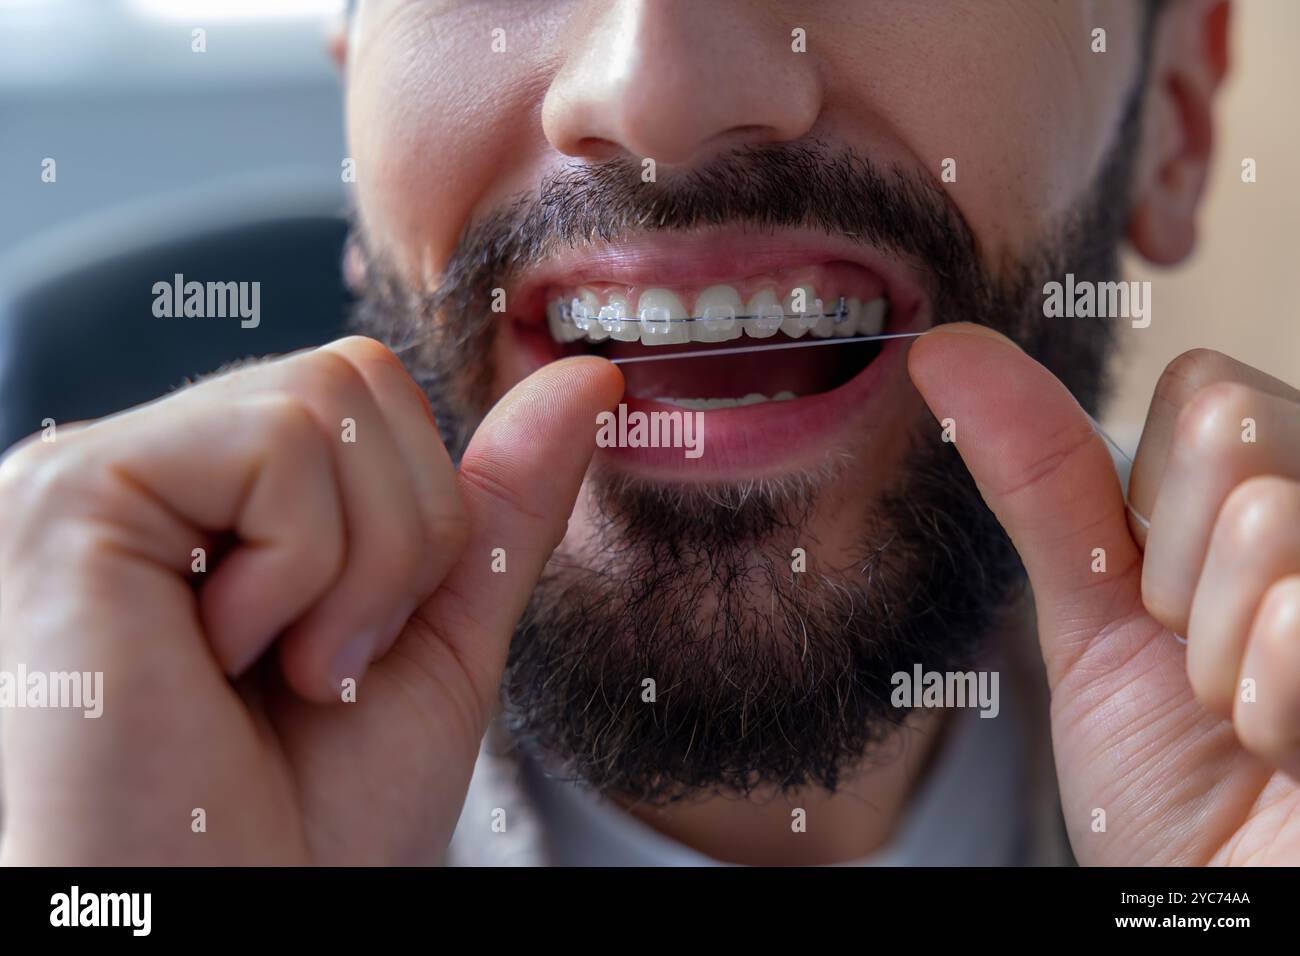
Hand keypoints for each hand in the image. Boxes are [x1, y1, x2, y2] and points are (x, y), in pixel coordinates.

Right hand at [0, 337, 622, 863]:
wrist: (236, 927)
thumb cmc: (313, 824)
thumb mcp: (439, 638)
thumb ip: (498, 502)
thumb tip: (586, 376)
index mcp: (211, 498)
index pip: (363, 390)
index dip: (417, 517)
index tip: (356, 649)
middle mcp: (142, 470)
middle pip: (353, 377)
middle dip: (400, 541)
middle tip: (321, 665)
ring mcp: (91, 474)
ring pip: (324, 401)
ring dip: (354, 571)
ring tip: (277, 670)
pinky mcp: (69, 496)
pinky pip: (275, 447)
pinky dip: (302, 575)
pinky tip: (216, 660)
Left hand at [909, 323, 1299, 864]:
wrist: (1217, 901)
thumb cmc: (1168, 775)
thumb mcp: (1092, 613)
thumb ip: (1042, 476)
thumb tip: (943, 352)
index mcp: (1282, 495)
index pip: (1207, 389)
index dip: (1151, 504)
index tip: (1159, 599)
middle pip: (1235, 423)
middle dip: (1177, 571)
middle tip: (1197, 662)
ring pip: (1265, 516)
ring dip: (1218, 651)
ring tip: (1245, 712)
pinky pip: (1296, 621)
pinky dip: (1268, 706)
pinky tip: (1288, 750)